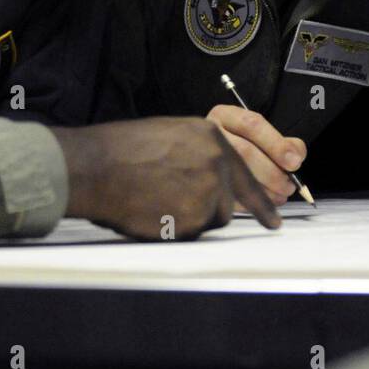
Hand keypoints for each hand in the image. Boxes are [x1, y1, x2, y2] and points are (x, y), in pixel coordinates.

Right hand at [54, 117, 281, 239]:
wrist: (95, 167)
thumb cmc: (121, 150)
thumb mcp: (170, 134)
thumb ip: (199, 154)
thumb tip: (212, 177)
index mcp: (212, 136)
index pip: (247, 173)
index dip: (260, 202)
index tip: (272, 220)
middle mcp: (216, 162)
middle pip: (227, 203)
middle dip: (207, 209)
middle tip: (179, 207)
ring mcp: (207, 191)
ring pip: (209, 220)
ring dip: (190, 219)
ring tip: (157, 201)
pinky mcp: (193, 218)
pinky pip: (191, 233)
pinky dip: (175, 229)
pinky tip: (152, 211)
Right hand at [206, 104, 306, 205]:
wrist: (204, 159)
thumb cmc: (241, 145)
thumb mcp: (258, 134)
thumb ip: (281, 142)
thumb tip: (295, 157)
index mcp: (225, 116)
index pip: (252, 125)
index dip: (277, 145)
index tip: (295, 162)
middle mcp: (209, 134)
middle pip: (244, 152)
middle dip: (273, 172)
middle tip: (289, 185)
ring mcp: (201, 159)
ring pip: (236, 176)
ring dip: (265, 191)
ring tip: (280, 195)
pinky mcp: (202, 183)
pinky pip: (228, 196)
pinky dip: (251, 203)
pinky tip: (264, 203)